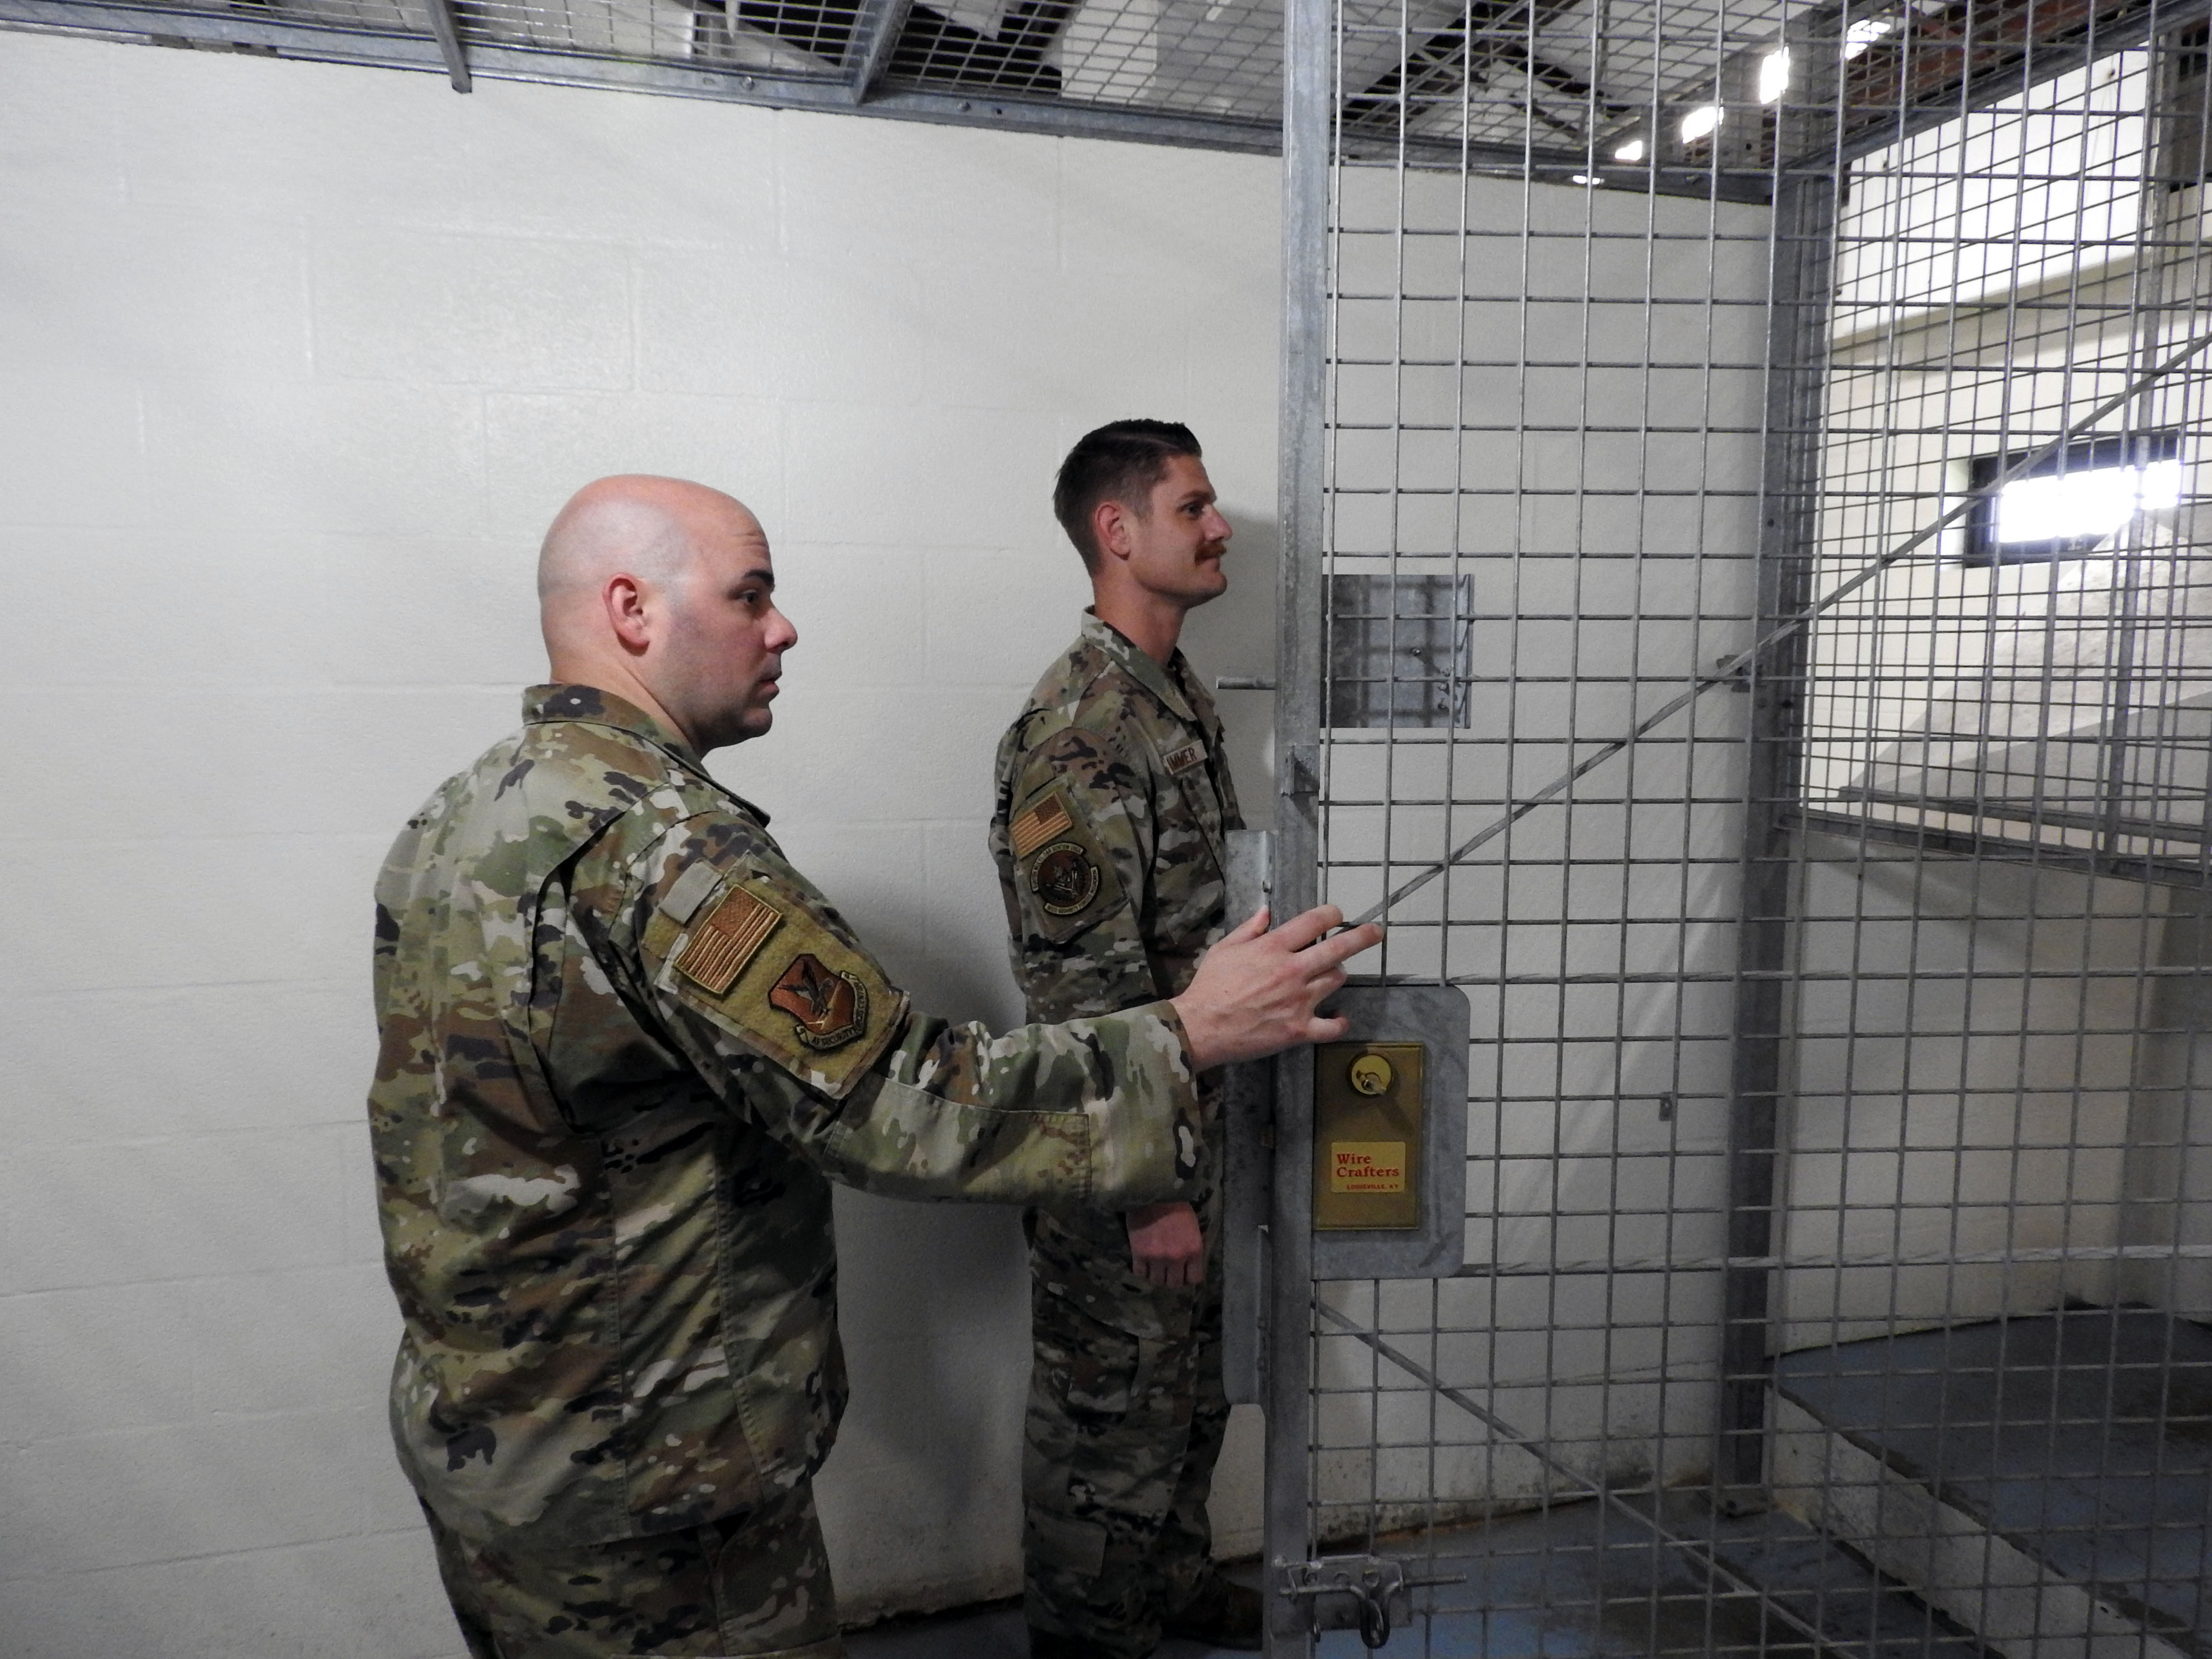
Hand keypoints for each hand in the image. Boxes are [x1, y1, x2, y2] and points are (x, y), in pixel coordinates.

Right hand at [1127, 1201, 1205, 1287]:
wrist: (1153, 1191)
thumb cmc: (1176, 1204)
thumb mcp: (1193, 1226)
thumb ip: (1192, 1246)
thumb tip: (1189, 1261)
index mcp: (1194, 1249)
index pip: (1194, 1278)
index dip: (1188, 1277)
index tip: (1183, 1272)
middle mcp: (1177, 1258)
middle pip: (1174, 1283)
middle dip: (1171, 1278)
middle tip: (1167, 1270)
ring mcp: (1157, 1258)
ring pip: (1157, 1281)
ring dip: (1156, 1275)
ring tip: (1154, 1266)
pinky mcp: (1139, 1254)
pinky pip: (1140, 1273)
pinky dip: (1141, 1270)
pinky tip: (1142, 1262)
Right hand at [1170, 905, 1384, 1070]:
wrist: (1201, 1027)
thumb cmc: (1210, 987)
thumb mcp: (1224, 948)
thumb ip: (1249, 929)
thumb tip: (1266, 912)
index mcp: (1273, 947)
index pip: (1314, 921)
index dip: (1332, 914)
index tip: (1337, 914)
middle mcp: (1292, 970)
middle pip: (1339, 947)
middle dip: (1363, 936)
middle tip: (1376, 932)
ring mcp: (1299, 1000)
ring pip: (1337, 979)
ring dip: (1337, 974)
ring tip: (1330, 975)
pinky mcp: (1299, 1029)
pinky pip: (1333, 1026)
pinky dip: (1340, 1022)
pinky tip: (1340, 1018)